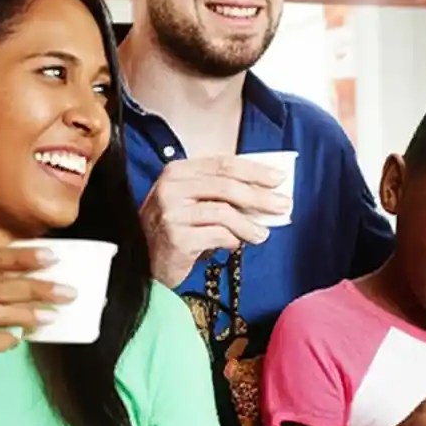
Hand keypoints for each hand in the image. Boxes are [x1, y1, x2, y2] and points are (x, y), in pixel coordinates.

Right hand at [139, 156, 290, 285]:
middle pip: (227, 185)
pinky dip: (232, 240)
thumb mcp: (192, 202)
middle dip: (260, 195)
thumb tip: (266, 192)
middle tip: (283, 205)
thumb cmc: (173, 229)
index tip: (279, 178)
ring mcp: (171, 212)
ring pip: (224, 212)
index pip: (223, 164)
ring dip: (250, 224)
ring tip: (262, 234)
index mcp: (177, 171)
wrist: (143, 262)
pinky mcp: (176, 237)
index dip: (254, 170)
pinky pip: (217, 235)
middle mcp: (171, 187)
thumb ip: (221, 193)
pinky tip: (235, 244)